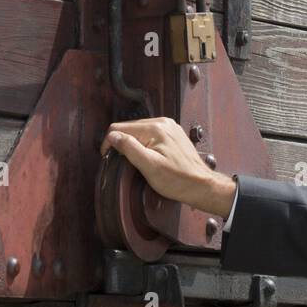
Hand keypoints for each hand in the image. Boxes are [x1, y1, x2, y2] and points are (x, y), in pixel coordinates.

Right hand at [100, 117, 236, 216]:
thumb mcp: (149, 166)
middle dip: (121, 142)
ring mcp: (169, 126)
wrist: (200, 185)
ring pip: (139, 130)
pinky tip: (145, 155)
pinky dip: (144, 142)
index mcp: (155, 128)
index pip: (119, 128)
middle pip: (129, 127)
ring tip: (132, 160)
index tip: (106, 157)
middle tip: (119, 162)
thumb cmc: (177, 179)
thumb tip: (112, 136)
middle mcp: (162, 122)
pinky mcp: (173, 133)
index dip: (109, 143)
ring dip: (132, 142)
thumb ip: (130, 148)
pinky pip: (150, 133)